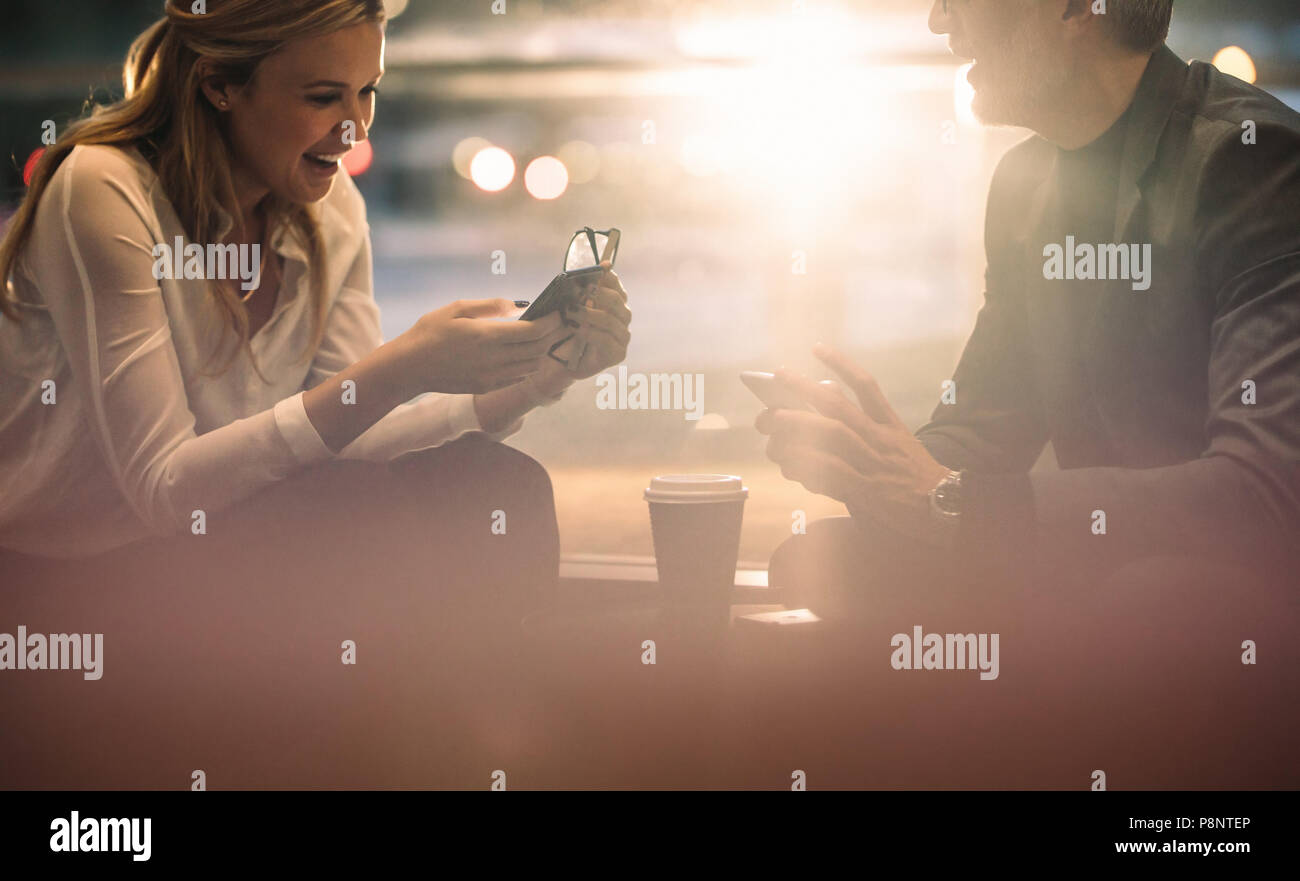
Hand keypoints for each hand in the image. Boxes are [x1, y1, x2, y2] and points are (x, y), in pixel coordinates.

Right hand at [400, 298, 568, 394]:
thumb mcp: (457, 308)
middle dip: (552, 335)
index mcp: (486, 336)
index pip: (533, 331)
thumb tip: (518, 305)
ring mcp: (491, 377)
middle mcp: (493, 359)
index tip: (558, 313)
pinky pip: (518, 377)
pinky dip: (528, 365)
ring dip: (541, 352)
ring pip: (531, 366)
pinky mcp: (487, 387)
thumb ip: (490, 306)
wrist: (410, 367)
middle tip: (557, 324)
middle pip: (538, 349)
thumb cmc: (430, 332)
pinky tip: (525, 353)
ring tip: (543, 338)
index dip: (551, 322)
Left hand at [534, 261, 631, 390]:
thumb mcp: (570, 307)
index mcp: (615, 303)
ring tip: (570, 312)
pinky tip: (577, 330)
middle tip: (579, 293)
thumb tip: (599, 266)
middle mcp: (623, 318)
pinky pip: (606, 340)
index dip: (607, 276)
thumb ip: (582, 289)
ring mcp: (622, 336)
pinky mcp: (618, 353)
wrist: (562, 362)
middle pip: (617, 300)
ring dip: (589, 314)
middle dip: (597, 294)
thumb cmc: (567, 330)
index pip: (616, 285)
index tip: (596, 270)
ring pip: (610, 320)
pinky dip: (590, 333)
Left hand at [755, 343, 950, 542]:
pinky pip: (832, 472)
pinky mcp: (867, 489)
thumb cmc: (916, 475)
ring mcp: (873, 462)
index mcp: (890, 424)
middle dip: (804, 389)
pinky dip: (808, 465)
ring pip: (831, 434)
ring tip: (774, 419)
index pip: (866, 385)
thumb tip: (830, 401)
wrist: (945, 508)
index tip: (816, 348)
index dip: (840, 364)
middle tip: (780, 377)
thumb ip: (870, 424)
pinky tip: (788, 462)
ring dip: (799, 424)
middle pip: (837, 405)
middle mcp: (880, 438)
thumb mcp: (900, 441)